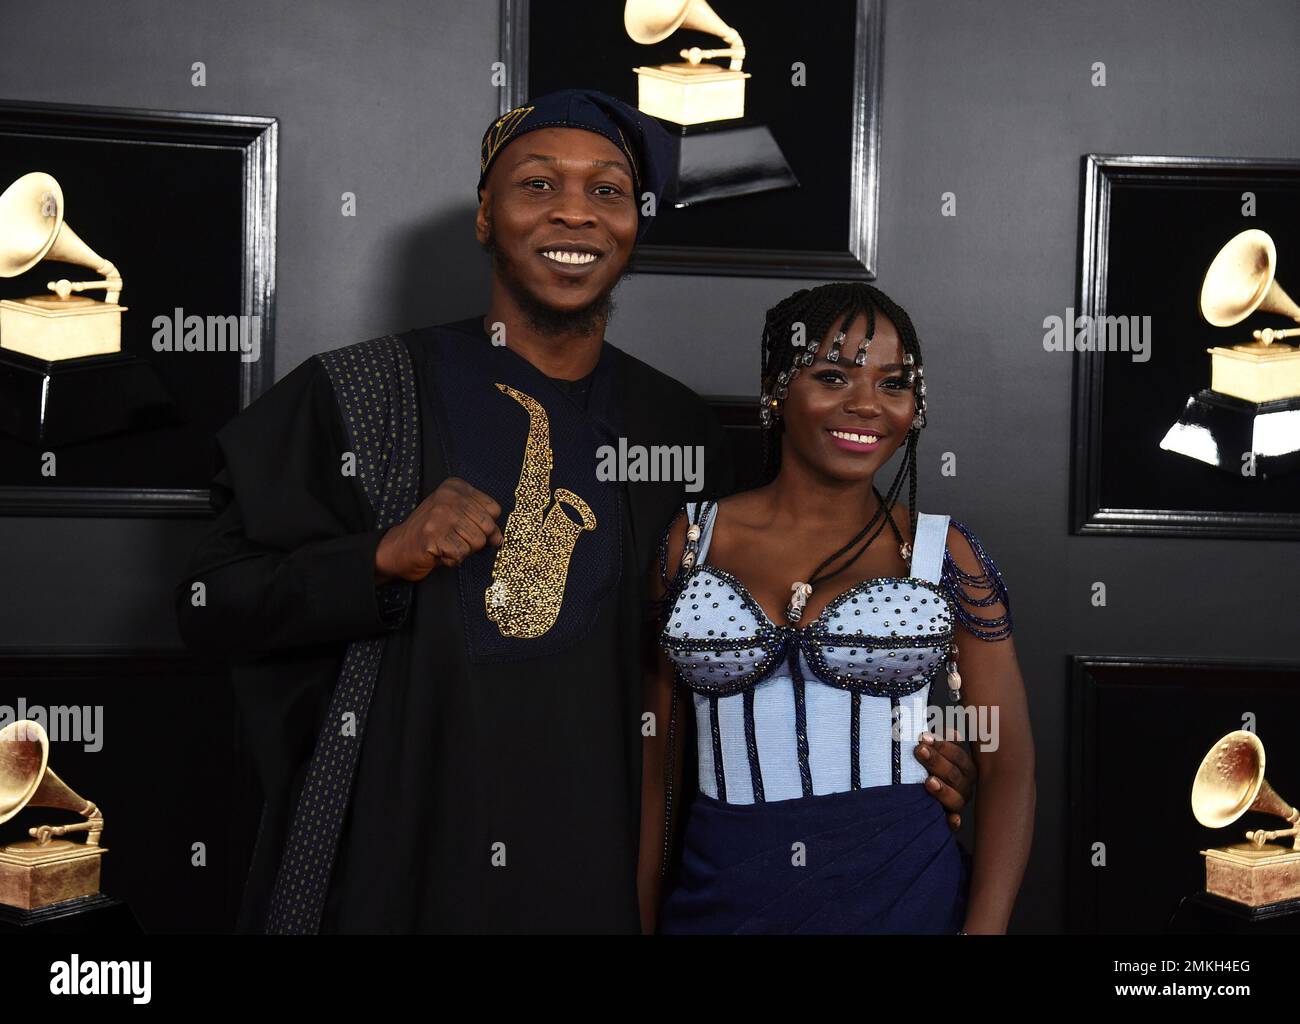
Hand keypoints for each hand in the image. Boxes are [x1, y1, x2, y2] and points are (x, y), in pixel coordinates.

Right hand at [374, 477, 502, 582]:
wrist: (398, 547)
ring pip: (477, 541)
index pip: (494, 509)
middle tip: (456, 539)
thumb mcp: (458, 517)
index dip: (487, 526)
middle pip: (487, 526)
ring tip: (446, 544)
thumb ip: (481, 522)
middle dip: (476, 540)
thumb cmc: (433, 533)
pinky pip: (462, 553)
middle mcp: (448, 497)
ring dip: (464, 550)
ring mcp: (439, 515)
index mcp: (455, 487)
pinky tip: (440, 552)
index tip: (469, 528)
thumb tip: (499, 539)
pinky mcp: (433, 535)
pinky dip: (454, 559)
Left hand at [915, 729, 976, 830]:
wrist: (915, 790)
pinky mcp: (949, 819)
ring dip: (943, 790)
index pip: (958, 756)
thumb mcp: (930, 749)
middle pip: (955, 775)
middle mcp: (964, 785)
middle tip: (919, 751)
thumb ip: (937, 741)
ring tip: (928, 781)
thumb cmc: (925, 763)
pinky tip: (952, 820)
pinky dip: (953, 822)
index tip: (923, 737)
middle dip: (936, 762)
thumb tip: (949, 731)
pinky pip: (954, 823)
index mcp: (964, 767)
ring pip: (956, 798)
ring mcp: (957, 802)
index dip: (943, 745)